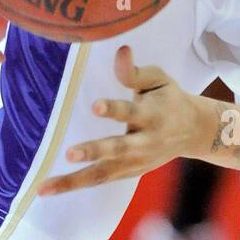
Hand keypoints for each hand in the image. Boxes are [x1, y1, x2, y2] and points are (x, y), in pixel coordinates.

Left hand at [38, 47, 212, 195]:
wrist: (194, 131)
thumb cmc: (169, 99)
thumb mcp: (159, 80)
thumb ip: (136, 72)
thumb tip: (121, 50)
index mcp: (152, 116)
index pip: (131, 113)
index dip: (114, 109)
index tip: (95, 105)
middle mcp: (144, 143)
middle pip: (118, 149)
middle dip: (95, 152)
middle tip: (70, 154)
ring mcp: (136, 162)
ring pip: (103, 174)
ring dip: (73, 181)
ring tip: (44, 187)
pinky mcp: (128, 173)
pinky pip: (99, 180)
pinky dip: (75, 185)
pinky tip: (50, 188)